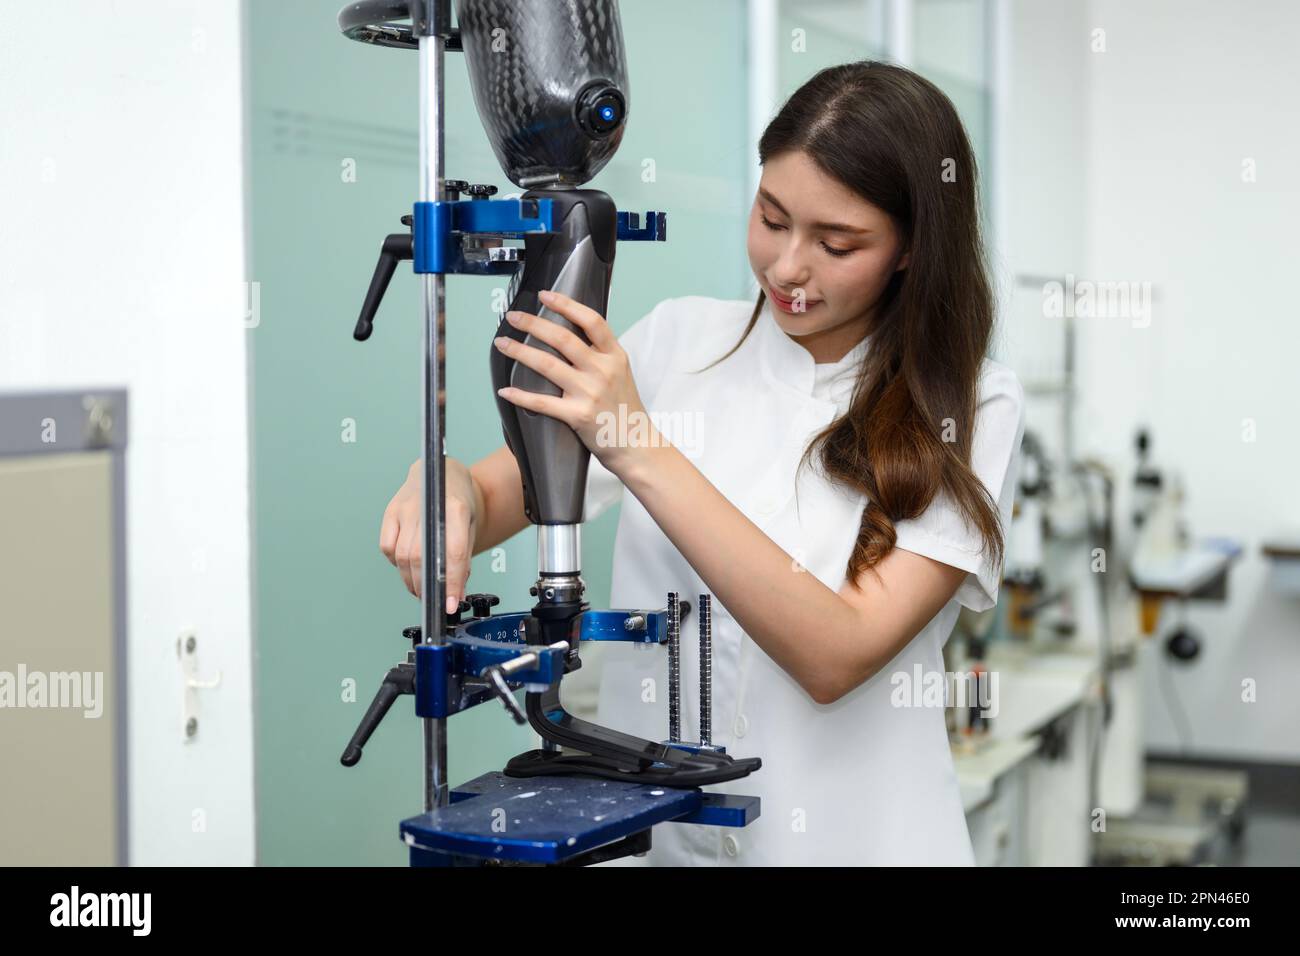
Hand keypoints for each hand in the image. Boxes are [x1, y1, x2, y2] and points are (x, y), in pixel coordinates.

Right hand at [379, 457, 478, 612]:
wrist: (443, 474)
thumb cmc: (459, 501)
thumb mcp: (471, 526)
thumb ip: (463, 557)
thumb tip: (455, 592)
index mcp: (455, 507)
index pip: (452, 552)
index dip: (451, 582)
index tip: (451, 603)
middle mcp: (426, 506)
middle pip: (421, 557)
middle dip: (427, 586)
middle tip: (434, 600)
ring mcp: (404, 507)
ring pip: (402, 555)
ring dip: (411, 580)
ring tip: (421, 589)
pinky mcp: (390, 511)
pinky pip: (387, 547)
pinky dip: (396, 563)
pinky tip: (407, 566)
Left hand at [493, 289, 656, 476]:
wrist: (636, 444)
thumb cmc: (624, 408)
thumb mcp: (621, 372)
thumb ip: (600, 352)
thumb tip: (570, 331)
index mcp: (614, 356)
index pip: (591, 321)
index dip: (566, 305)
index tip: (544, 296)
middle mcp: (603, 371)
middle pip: (563, 339)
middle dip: (533, 324)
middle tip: (513, 316)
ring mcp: (590, 393)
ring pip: (547, 365)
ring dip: (520, 352)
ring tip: (502, 344)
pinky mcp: (578, 416)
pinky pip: (542, 402)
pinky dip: (521, 396)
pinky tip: (506, 390)